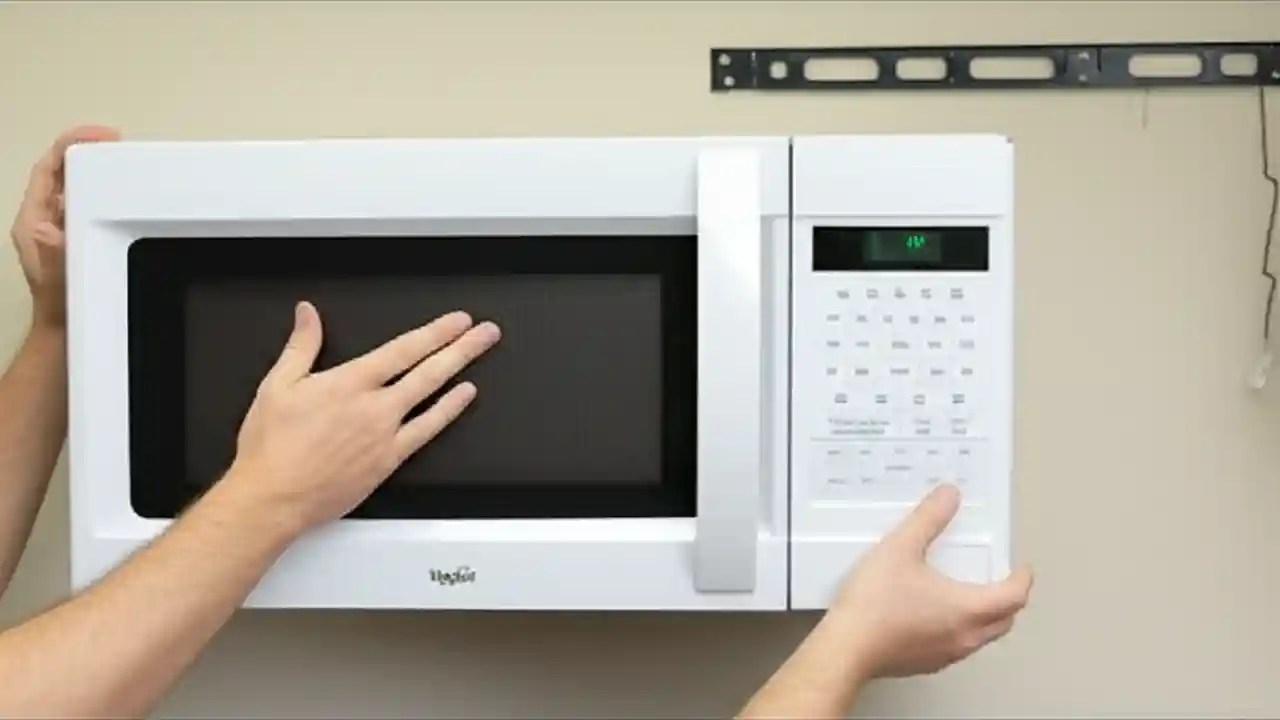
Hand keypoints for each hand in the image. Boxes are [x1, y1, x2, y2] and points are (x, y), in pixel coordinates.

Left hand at [10, 125, 120, 329]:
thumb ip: (53, 257)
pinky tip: (118, 188)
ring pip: (73, 184)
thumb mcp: (59, 286)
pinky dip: (102, 188)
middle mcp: (44, 221)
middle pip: (60, 170)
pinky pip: (86, 201)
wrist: (66, 336)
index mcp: (34, 224)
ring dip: (94, 166)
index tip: (98, 137)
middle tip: (113, 140)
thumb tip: (47, 227)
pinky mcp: (75, 237)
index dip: (70, 146)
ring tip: (118, 154)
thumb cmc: (63, 314)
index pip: (48, 171)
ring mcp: (59, 228)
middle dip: (85, 148)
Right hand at [223, 302, 499, 532]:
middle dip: (460, 346)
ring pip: (433, 395)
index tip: (457, 321)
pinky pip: (427, 431)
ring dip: (461, 371)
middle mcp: (374, 406)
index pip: (404, 348)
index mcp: (349, 383)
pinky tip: (463, 397)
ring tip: (480, 354)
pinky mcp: (389, 461)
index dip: (435, 332)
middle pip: (428, 368)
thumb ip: (301, 344)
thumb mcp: (278, 384)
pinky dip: (448, 411)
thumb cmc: (271, 447)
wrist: (272, 497)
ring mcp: (386, 434)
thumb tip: (308, 313)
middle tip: (485, 331)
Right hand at [826, 484, 1032, 678]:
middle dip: (1008, 601)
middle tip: (999, 581)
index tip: (1021, 569)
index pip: (1014, 596)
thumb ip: (928, 519)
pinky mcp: (925, 665)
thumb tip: (949, 496)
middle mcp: (964, 636)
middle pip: (1004, 621)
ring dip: (985, 619)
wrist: (846, 647)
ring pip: (981, 638)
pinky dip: (959, 632)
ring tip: (969, 597)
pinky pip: (956, 648)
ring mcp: (945, 655)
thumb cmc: (875, 603)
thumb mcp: (900, 547)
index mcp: (967, 608)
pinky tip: (934, 618)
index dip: (1022, 580)